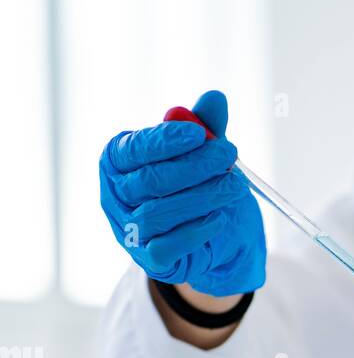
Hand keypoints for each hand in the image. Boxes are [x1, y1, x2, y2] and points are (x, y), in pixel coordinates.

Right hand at [99, 89, 265, 295]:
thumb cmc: (195, 186)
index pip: (134, 149)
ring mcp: (128, 230)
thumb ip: (204, 127)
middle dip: (194, 166)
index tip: (199, 132)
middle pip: (150, 180)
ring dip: (203, 196)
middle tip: (229, 154)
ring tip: (235, 185)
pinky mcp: (150, 259)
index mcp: (118, 161)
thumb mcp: (200, 153)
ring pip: (160, 212)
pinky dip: (195, 231)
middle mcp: (114, 196)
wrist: (210, 239)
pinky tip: (219, 218)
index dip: (165, 140)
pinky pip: (167, 245)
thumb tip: (215, 98)